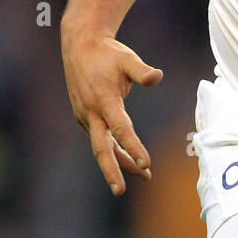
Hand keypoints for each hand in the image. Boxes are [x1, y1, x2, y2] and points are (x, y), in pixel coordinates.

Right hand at [61, 28, 162, 194]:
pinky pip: (100, 140)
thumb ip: (141, 70)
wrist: (80, 47)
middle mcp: (91, 113)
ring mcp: (86, 117)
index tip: (146, 163)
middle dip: (112, 170)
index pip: (121, 129)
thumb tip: (157, 77)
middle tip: (121, 191)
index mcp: (103, 100)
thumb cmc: (107, 54)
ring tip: (144, 176)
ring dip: (120, 163)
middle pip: (102, 148)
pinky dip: (114, 152)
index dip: (133, 146)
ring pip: (103, 147)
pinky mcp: (86, 118)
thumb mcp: (127, 58)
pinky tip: (129, 161)